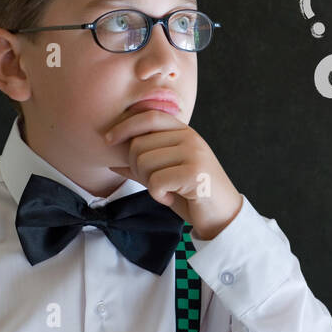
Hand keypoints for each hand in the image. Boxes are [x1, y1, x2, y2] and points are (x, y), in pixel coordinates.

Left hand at [104, 110, 242, 239]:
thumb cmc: (191, 193)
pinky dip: (157, 195)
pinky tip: (170, 198)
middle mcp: (190, 138)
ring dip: (148, 183)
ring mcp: (194, 154)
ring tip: (165, 190)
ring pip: (145, 163)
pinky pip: (156, 182)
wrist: (222, 215)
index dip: (125, 125)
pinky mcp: (195, 173)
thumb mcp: (165, 174)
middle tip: (153, 182)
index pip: (149, 117)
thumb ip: (142, 165)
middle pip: (139, 145)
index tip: (108, 140)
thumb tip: (112, 163)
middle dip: (137, 168)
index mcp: (184, 132)